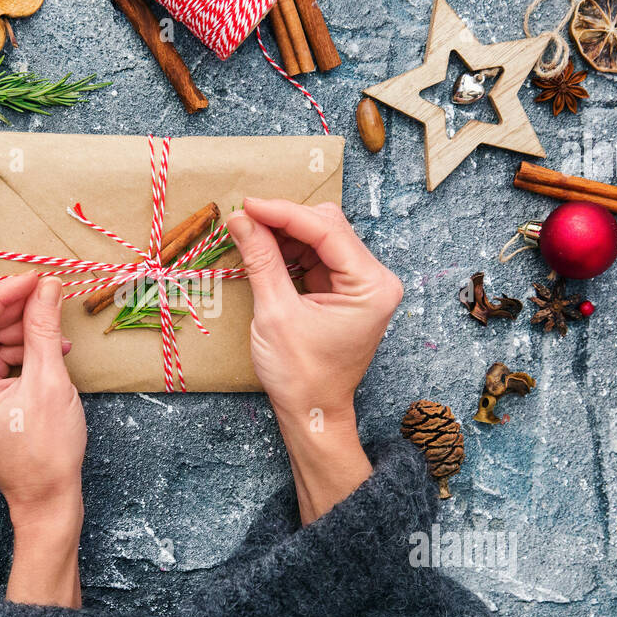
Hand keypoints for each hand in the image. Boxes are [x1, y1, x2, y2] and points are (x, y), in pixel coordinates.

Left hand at [0, 274, 85, 606]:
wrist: (48, 500)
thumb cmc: (45, 452)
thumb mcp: (48, 381)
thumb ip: (43, 328)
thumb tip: (47, 286)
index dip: (3, 295)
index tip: (35, 278)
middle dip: (16, 313)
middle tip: (50, 295)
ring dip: (23, 333)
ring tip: (57, 330)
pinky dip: (21, 354)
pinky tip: (50, 349)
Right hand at [226, 198, 402, 521]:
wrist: (311, 412)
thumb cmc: (300, 375)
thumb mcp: (275, 313)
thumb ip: (261, 261)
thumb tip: (242, 219)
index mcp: (371, 286)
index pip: (326, 230)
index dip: (284, 213)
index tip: (248, 204)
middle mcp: (375, 280)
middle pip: (328, 227)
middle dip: (285, 220)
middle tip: (244, 218)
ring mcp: (361, 285)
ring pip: (322, 237)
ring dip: (285, 232)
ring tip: (249, 231)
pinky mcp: (345, 291)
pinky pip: (317, 256)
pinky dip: (291, 249)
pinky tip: (264, 248)